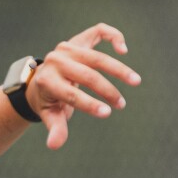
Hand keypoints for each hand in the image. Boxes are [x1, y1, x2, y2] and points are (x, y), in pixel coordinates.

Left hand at [26, 24, 139, 150]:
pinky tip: (123, 49)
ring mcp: (67, 48)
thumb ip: (56, 128)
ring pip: (97, 57)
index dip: (90, 104)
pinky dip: (114, 36)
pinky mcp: (78, 39)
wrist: (42, 79)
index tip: (107, 113)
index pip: (72, 94)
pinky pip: (99, 31)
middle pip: (87, 76)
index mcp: (47, 81)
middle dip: (108, 91)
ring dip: (119, 69)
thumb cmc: (50, 100)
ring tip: (135, 81)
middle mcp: (55, 61)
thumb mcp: (51, 115)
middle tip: (121, 105)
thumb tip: (54, 145)